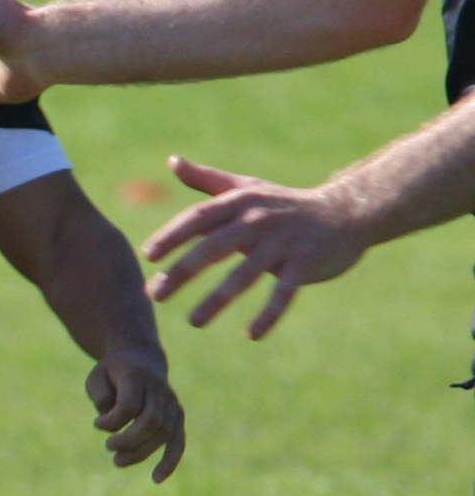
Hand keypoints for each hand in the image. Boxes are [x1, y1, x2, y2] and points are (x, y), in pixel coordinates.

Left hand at [84, 348, 186, 479]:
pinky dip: (169, 461)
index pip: (130, 405)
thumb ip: (100, 396)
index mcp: (137, 377)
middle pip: (151, 422)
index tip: (97, 423)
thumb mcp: (97, 377)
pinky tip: (156, 479)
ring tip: (117, 461)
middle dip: (128, 440)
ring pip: (164, 434)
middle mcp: (160, 390)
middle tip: (108, 447)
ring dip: (140, 453)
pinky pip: (178, 442)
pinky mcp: (177, 417)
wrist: (141, 359)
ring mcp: (172, 404)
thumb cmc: (112, 373)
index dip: (112, 421)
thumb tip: (111, 422)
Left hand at [142, 156, 369, 337]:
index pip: (199, 217)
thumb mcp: (247, 187)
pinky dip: (269, 313)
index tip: (149, 255)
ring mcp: (283, 242)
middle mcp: (259, 220)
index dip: (173, 235)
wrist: (347, 211)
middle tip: (154, 295)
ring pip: (245, 274)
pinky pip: (284, 292)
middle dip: (183, 271)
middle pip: (214, 247)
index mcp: (240, 202)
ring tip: (193, 322)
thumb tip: (171, 160)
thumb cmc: (284, 203)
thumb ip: (207, 180)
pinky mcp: (306, 262)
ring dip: (218, 299)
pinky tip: (252, 335)